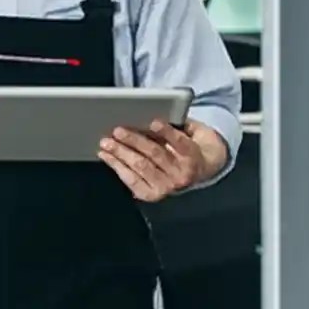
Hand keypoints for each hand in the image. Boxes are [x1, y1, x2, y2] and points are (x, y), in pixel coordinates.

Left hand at [97, 119, 225, 201]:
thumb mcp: (195, 133)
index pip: (181, 143)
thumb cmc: (192, 147)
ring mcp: (166, 186)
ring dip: (121, 154)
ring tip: (106, 142)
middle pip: (156, 154)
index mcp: (193, 156)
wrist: (202, 172)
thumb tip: (152, 114)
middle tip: (117, 131)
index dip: (167, 132)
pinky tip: (106, 156)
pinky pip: (132, 180)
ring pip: (141, 167)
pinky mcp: (152, 194)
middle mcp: (181, 174)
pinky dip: (117, 167)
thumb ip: (179, 125)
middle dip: (134, 141)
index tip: (154, 122)